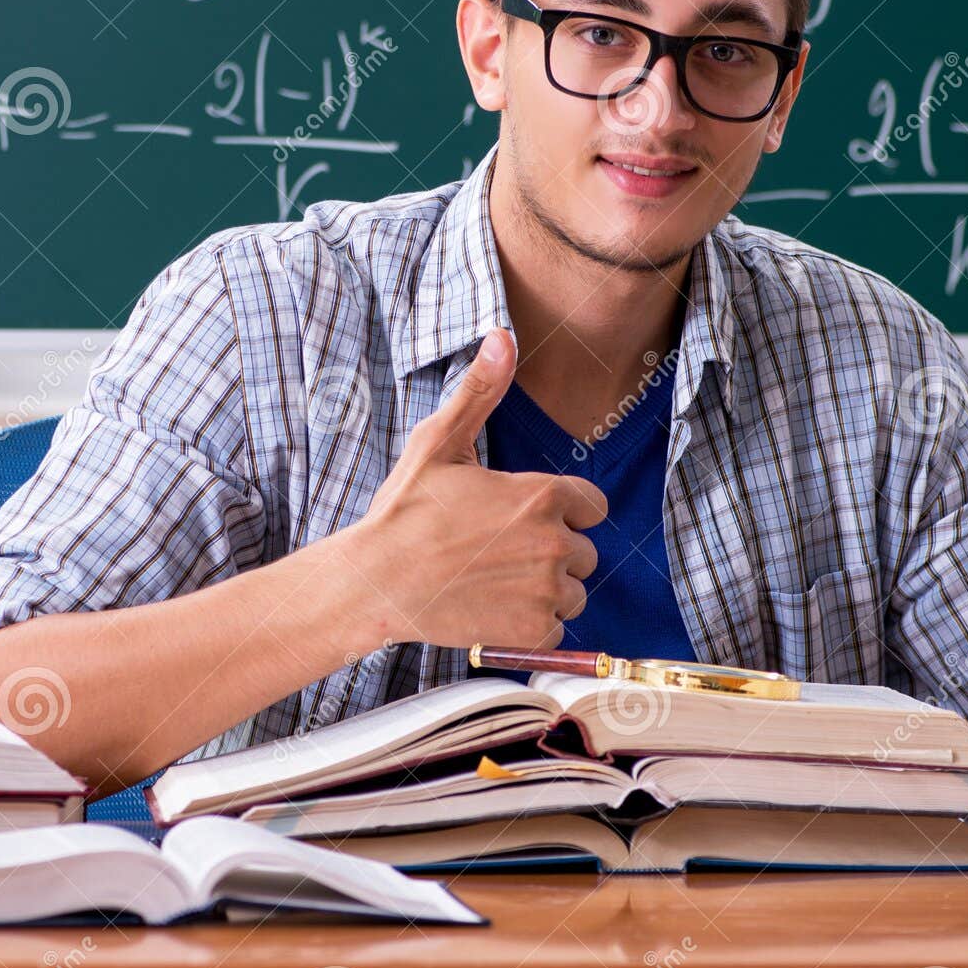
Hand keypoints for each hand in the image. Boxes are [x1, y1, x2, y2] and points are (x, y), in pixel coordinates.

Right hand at [343, 327, 604, 650]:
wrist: (376, 581)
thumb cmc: (405, 510)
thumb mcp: (439, 441)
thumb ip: (481, 391)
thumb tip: (503, 337)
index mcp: (542, 496)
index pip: (591, 505)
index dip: (560, 510)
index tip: (522, 516)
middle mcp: (554, 543)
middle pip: (584, 550)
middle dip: (551, 550)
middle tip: (499, 549)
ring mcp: (546, 591)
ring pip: (574, 591)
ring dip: (546, 588)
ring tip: (495, 578)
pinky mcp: (532, 631)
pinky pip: (557, 627)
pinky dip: (531, 622)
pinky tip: (493, 605)